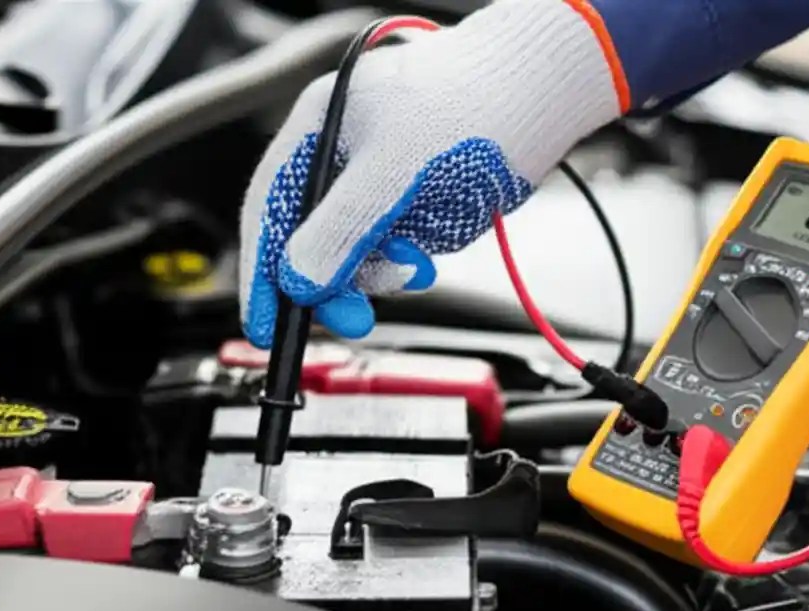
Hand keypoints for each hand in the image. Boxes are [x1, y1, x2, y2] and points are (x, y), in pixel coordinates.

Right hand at [238, 0, 628, 347]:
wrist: (546, 90)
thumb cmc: (473, 104)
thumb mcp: (393, 174)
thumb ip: (338, 230)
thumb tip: (296, 279)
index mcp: (318, 130)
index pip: (269, 210)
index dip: (262, 271)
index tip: (263, 324)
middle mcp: (341, 154)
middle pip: (308, 237)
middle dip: (329, 280)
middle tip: (351, 318)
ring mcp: (378, 177)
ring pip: (351, 249)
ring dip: (375, 270)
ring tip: (411, 263)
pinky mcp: (412, 197)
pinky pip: (389, 246)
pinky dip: (403, 260)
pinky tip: (425, 254)